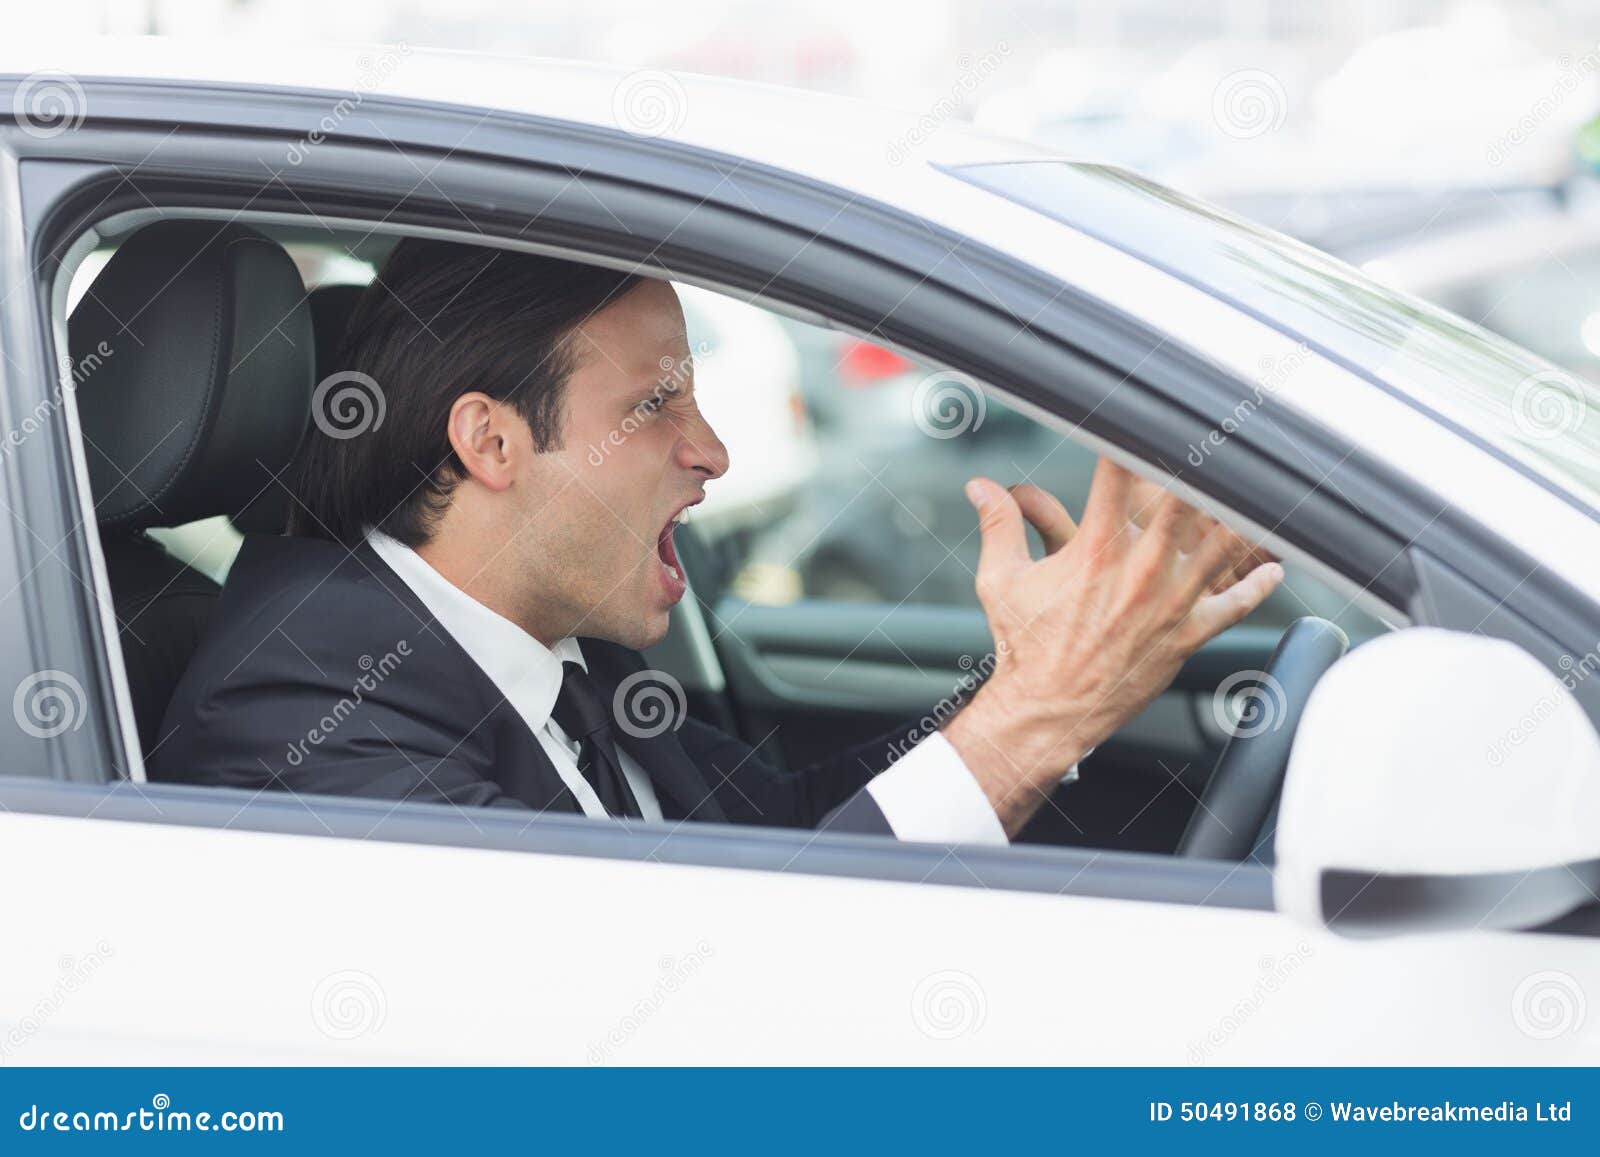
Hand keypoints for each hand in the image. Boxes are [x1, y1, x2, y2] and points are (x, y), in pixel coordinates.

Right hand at [942, 459, 1282, 834]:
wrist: (1046, 711)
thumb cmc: (1024, 646)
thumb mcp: (1000, 580)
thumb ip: (999, 524)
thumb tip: (980, 486)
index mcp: (1095, 550)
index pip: (1120, 477)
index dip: (1135, 441)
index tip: (1147, 415)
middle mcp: (1139, 572)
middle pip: (1186, 502)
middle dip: (1202, 468)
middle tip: (1222, 439)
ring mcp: (1169, 604)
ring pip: (1222, 547)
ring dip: (1241, 516)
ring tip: (1259, 490)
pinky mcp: (1187, 636)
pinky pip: (1235, 605)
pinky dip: (1258, 585)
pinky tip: (1274, 568)